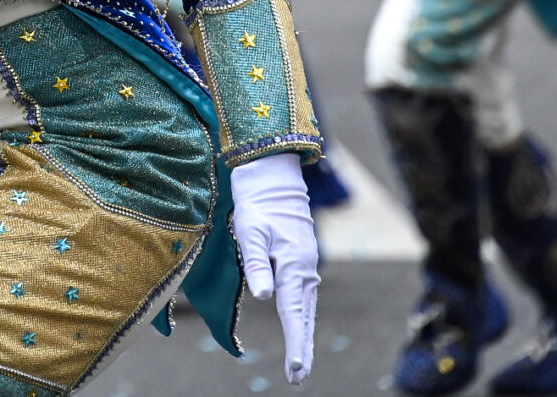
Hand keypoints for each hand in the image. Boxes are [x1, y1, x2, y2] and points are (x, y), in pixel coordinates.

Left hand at [229, 151, 318, 382]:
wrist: (273, 179)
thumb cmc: (257, 204)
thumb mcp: (250, 231)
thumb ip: (256, 264)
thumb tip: (264, 297)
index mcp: (293, 266)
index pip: (293, 314)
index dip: (294, 344)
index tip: (295, 370)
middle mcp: (305, 271)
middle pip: (304, 318)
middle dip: (302, 349)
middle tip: (298, 379)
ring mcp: (307, 267)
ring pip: (306, 310)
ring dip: (303, 336)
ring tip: (300, 366)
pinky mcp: (302, 263)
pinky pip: (304, 298)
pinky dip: (303, 318)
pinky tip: (300, 331)